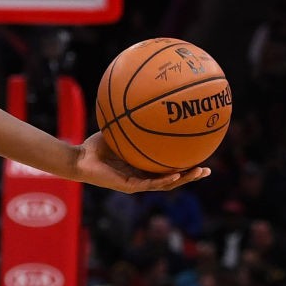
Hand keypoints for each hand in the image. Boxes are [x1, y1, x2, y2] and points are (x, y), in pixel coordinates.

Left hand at [70, 132, 209, 193]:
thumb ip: (132, 119)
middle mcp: (142, 176)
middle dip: (190, 174)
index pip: (167, 166)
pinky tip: (176, 175)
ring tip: (199, 172)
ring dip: (183, 179)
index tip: (199, 155)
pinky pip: (150, 184)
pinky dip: (164, 180)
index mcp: (142, 166)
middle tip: (207, 169)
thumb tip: (144, 98)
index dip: (183, 163)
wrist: (78, 160)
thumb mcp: (119, 129)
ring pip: (166, 185)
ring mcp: (136, 183)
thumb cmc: (94, 145)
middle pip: (172, 178)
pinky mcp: (128, 187)